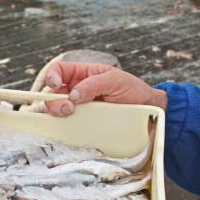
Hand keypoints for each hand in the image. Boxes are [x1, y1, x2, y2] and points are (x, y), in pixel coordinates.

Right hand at [42, 62, 167, 116]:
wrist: (147, 110)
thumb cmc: (132, 90)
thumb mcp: (114, 80)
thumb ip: (93, 85)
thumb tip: (73, 95)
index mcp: (82, 75)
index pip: (59, 72)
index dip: (52, 76)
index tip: (56, 85)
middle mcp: (76, 91)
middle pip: (53, 94)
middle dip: (54, 100)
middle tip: (68, 108)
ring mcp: (79, 109)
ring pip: (57, 111)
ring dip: (58, 113)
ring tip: (71, 115)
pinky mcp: (84, 124)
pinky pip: (69, 126)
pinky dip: (66, 127)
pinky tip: (72, 127)